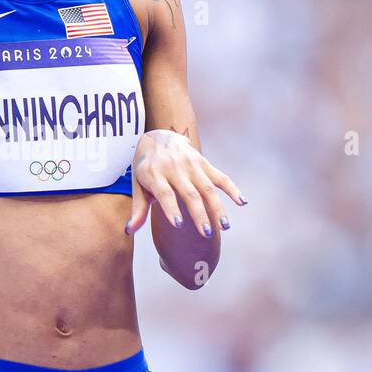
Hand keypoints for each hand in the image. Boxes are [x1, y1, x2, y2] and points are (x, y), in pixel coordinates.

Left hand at [124, 130, 245, 236]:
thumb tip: (129, 231)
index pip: (165, 193)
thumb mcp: (137, 185)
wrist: (158, 137)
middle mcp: (174, 168)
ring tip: (224, 227)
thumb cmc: (145, 167)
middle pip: (189, 193)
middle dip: (198, 214)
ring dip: (217, 207)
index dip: (171, 209)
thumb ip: (137, 208)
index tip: (178, 225)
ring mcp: (191, 164)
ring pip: (207, 188)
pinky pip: (220, 176)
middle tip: (205, 234)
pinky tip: (242, 202)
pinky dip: (232, 189)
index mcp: (154, 174)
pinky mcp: (203, 162)